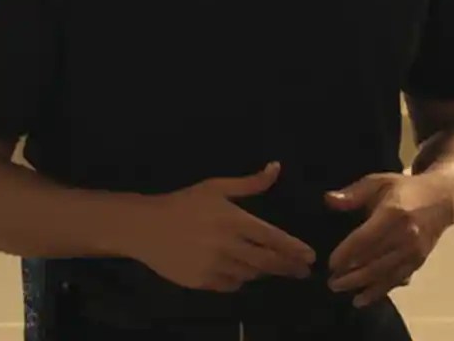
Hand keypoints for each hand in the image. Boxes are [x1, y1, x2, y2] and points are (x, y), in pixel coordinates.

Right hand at [124, 162, 316, 291]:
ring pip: (250, 275)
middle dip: (288, 267)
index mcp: (235, 221)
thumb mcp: (217, 187)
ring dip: (263, 272)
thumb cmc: (183, 203)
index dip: (294, 248)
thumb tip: (276, 167)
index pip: (273, 238)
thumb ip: (250, 183)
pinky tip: (242, 272)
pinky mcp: (200, 282)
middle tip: (303, 271)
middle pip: (267, 262)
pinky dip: (239, 280)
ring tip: (272, 268)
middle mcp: (228, 246)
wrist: (143, 227)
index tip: (310, 256)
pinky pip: (230, 285)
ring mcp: (214, 266)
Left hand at [324, 173, 453, 307]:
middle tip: (331, 282)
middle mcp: (405, 235)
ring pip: (384, 274)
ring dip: (361, 285)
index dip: (345, 254)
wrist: (443, 199)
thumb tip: (328, 200)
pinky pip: (396, 279)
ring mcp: (414, 250)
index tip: (330, 263)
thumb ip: (354, 193)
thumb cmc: (405, 189)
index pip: (364, 239)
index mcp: (393, 213)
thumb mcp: (379, 182)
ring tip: (341, 290)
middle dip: (349, 275)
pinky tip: (362, 298)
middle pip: (373, 261)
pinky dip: (379, 291)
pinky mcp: (419, 260)